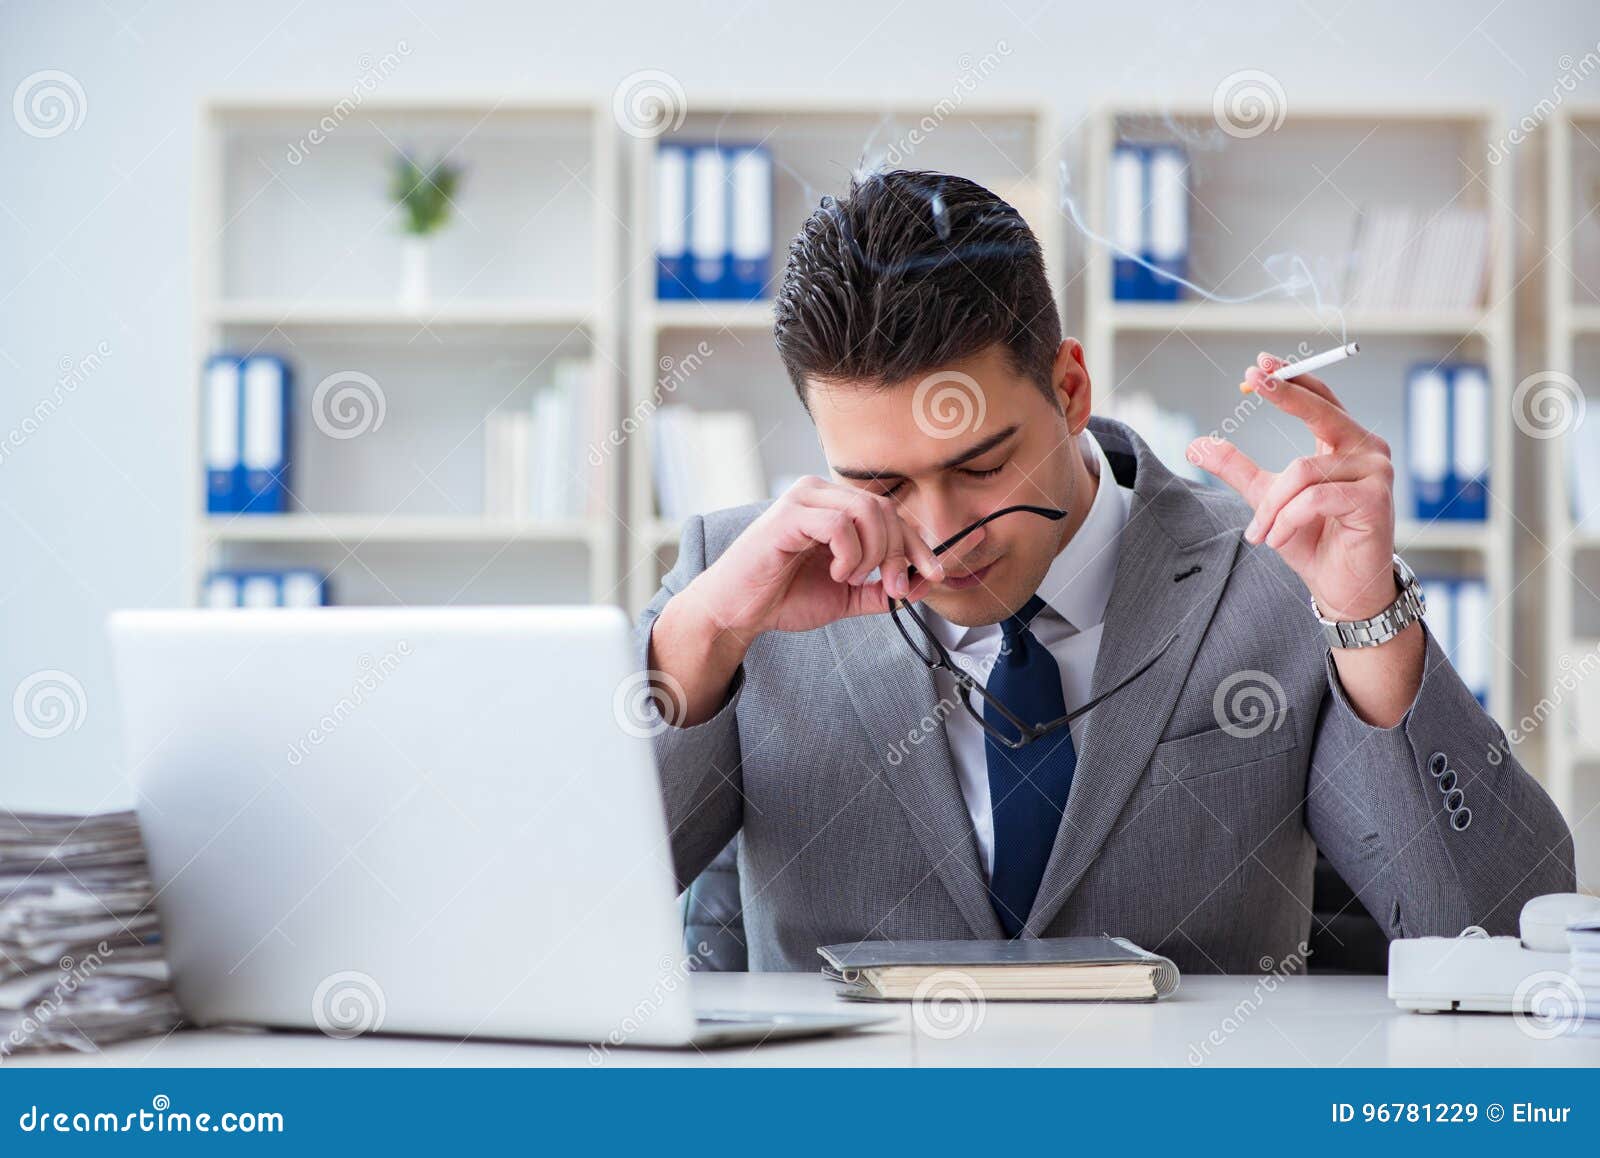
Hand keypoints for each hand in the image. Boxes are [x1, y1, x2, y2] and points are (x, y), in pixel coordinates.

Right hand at [683, 475, 944, 638]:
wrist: (737, 611)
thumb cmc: (782, 596)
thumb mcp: (846, 596)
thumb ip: (882, 589)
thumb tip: (922, 582)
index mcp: (834, 505)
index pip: (892, 512)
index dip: (919, 544)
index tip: (934, 575)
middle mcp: (819, 492)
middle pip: (885, 510)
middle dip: (899, 554)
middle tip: (890, 588)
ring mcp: (802, 499)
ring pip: (867, 511)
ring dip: (873, 554)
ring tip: (851, 579)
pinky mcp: (788, 515)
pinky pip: (840, 524)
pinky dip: (849, 555)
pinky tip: (835, 573)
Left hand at [1187, 351, 1397, 621]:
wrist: (1340, 586)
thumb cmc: (1310, 539)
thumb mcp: (1265, 498)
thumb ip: (1237, 468)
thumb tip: (1196, 445)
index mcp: (1343, 442)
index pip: (1319, 398)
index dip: (1291, 378)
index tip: (1258, 364)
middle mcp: (1366, 449)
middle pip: (1322, 411)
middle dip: (1285, 393)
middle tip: (1250, 379)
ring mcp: (1376, 472)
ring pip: (1303, 471)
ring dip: (1272, 506)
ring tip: (1260, 532)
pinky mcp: (1375, 500)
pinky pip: (1315, 498)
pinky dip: (1288, 519)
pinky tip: (1277, 538)